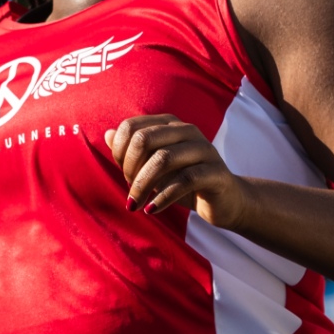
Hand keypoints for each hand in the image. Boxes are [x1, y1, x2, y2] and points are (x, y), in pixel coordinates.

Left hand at [107, 115, 249, 227]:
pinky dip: (163, 197)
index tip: (123, 175)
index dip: (119, 152)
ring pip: (163, 158)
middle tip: (130, 191)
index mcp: (169, 125)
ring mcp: (204, 149)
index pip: (132, 127)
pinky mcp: (216, 172)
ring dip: (143, 185)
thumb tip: (108, 134)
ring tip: (135, 204)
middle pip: (144, 138)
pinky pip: (184, 180)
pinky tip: (152, 209)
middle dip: (130, 167)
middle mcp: (187, 130)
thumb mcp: (155, 167)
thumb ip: (132, 151)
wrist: (225, 201)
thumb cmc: (184, 182)